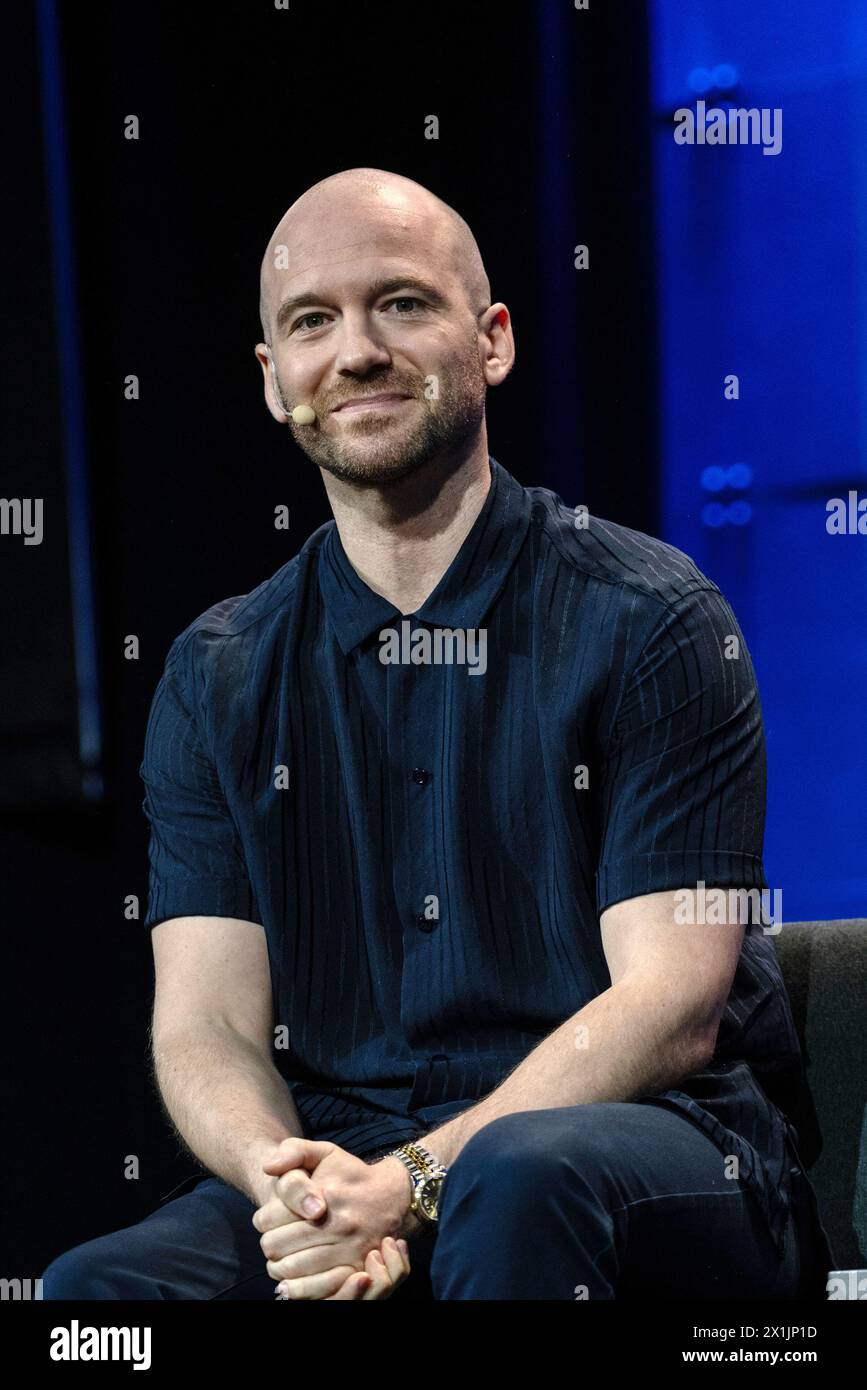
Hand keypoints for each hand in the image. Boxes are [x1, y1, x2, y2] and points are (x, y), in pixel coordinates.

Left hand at [253, 1139, 417, 1297]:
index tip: (269, 1219)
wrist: (393, 1196)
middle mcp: (337, 1224)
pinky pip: (318, 1288)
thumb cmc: (351, 1174)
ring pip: (292, 1269)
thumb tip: (267, 1167)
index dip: (263, 1220)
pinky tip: (292, 1281)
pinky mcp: (356, 1268)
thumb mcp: (325, 1152)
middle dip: (269, 1244)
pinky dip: (300, 1288)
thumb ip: (293, 1151)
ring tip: (281, 1259)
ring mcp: (348, 1249)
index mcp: (324, 1195)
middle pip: (276, 1247)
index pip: (269, 1218)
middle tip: (275, 1240)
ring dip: (279, 1267)